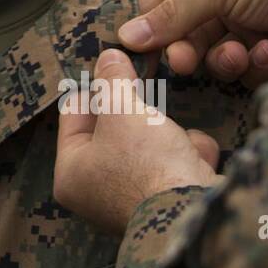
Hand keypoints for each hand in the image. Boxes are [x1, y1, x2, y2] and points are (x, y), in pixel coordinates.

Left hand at [54, 49, 218, 234]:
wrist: (196, 212)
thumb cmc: (145, 163)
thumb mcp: (121, 108)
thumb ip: (112, 79)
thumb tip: (108, 55)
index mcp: (71, 172)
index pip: (74, 112)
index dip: (96, 84)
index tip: (116, 65)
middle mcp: (97, 190)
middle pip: (115, 126)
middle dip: (138, 110)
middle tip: (146, 87)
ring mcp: (136, 198)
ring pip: (151, 142)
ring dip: (169, 132)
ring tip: (174, 137)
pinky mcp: (172, 201)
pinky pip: (178, 163)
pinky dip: (191, 155)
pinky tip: (197, 158)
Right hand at [118, 0, 267, 88]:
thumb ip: (175, 12)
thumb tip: (127, 35)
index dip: (147, 20)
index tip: (135, 45)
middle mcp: (225, 2)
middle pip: (182, 33)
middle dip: (182, 49)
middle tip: (183, 62)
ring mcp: (246, 31)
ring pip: (210, 57)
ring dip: (221, 58)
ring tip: (240, 52)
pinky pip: (242, 71)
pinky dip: (253, 63)